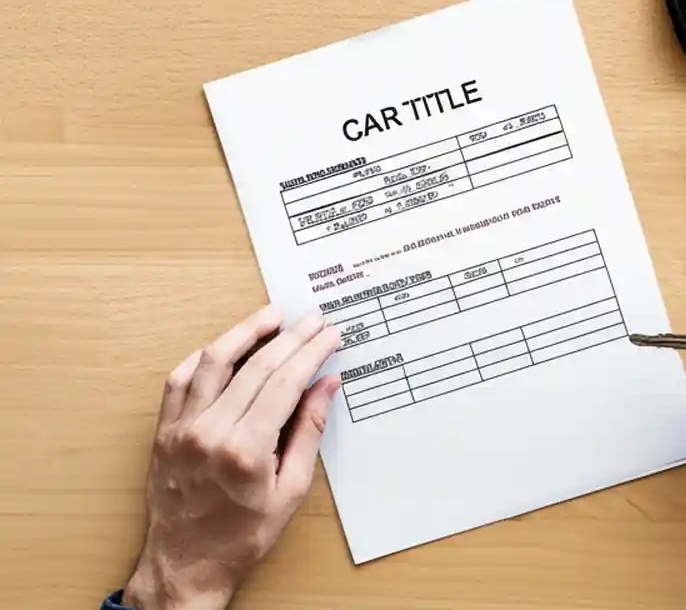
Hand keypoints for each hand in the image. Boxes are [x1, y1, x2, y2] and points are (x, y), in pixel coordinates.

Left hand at [123, 306, 340, 609]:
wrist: (186, 563)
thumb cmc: (241, 536)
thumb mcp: (290, 490)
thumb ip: (308, 432)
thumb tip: (325, 386)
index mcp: (245, 450)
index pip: (284, 383)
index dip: (310, 352)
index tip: (327, 334)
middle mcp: (209, 432)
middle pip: (255, 366)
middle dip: (289, 337)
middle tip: (311, 319)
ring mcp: (181, 428)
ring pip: (213, 361)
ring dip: (244, 332)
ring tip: (270, 316)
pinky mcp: (164, 431)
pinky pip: (180, 380)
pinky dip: (204, 357)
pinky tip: (224, 346)